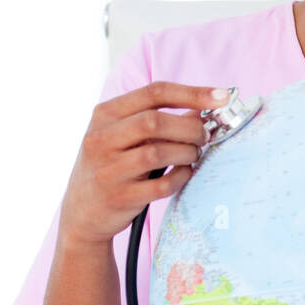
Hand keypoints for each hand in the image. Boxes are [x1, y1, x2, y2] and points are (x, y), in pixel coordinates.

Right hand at [58, 82, 230, 248]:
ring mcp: (107, 169)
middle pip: (155, 121)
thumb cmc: (112, 166)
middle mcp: (101, 138)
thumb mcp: (125, 136)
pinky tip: (183, 174)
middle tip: (204, 137)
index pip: (154, 92)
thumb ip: (159, 120)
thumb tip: (203, 109)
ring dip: (186, 153)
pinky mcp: (119, 197)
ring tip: (192, 155)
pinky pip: (161, 184)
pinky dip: (180, 177)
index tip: (222, 97)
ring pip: (158, 152)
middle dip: (190, 128)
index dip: (192, 93)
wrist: (82, 212)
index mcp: (104, 114)